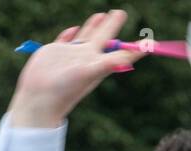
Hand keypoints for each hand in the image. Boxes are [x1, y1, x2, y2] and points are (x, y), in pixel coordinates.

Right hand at [8, 11, 146, 128]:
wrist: (40, 98)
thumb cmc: (66, 88)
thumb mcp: (89, 72)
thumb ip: (109, 62)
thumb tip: (129, 56)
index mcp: (99, 63)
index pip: (122, 52)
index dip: (135, 47)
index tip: (150, 42)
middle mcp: (87, 58)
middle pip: (104, 38)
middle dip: (112, 25)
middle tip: (121, 12)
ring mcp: (71, 55)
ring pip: (86, 37)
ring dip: (94, 27)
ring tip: (101, 15)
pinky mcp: (55, 52)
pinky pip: (65, 40)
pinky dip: (70, 34)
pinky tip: (73, 29)